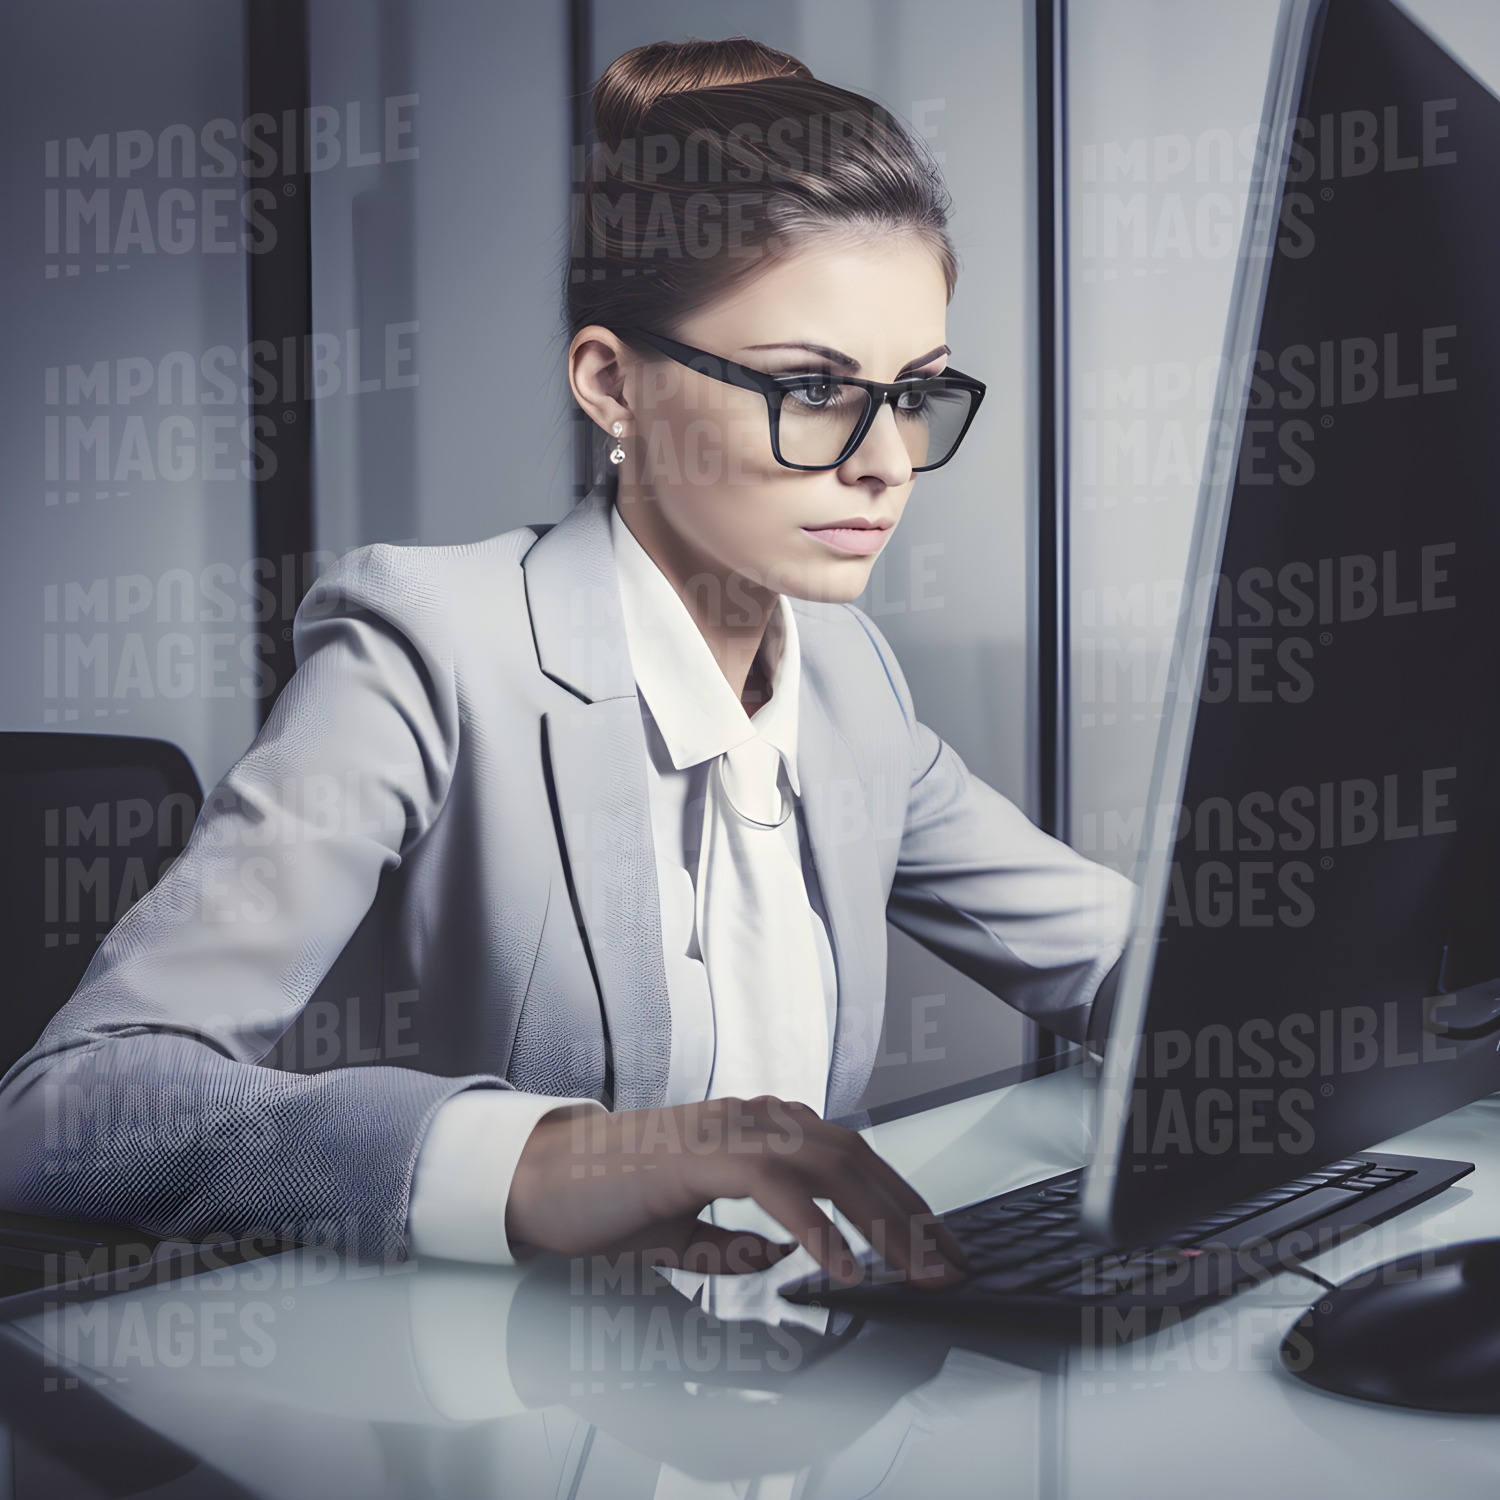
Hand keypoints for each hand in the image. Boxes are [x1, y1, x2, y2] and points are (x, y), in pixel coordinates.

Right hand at [504, 1095, 967, 1287]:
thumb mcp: (686, 1230)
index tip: (939, 1247)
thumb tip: (783, 1255)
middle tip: (950, 1267)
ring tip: (915, 1271)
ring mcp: (728, 1128)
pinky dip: (816, 1226)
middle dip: (912, 1214)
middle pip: (857, 1156)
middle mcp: (753, 1117)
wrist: (543, 1179)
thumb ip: (736, 1241)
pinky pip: (774, 1186)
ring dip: (882, 1221)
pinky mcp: (700, 1153)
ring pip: (830, 1163)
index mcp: (757, 1128)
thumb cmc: (610, 1199)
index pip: (851, 1156)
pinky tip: (841, 1266)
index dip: (902, 1200)